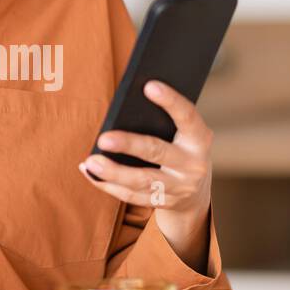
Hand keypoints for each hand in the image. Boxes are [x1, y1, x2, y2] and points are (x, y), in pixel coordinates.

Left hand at [79, 80, 212, 267]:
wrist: (196, 194)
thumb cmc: (181, 149)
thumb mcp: (184, 135)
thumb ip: (164, 121)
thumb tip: (125, 107)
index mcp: (200, 139)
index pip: (187, 117)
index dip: (171, 101)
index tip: (149, 86)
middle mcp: (193, 165)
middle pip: (158, 152)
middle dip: (129, 145)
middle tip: (104, 138)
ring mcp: (178, 187)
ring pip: (142, 181)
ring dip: (113, 172)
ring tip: (90, 161)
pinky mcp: (162, 203)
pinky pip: (131, 196)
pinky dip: (107, 185)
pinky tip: (90, 172)